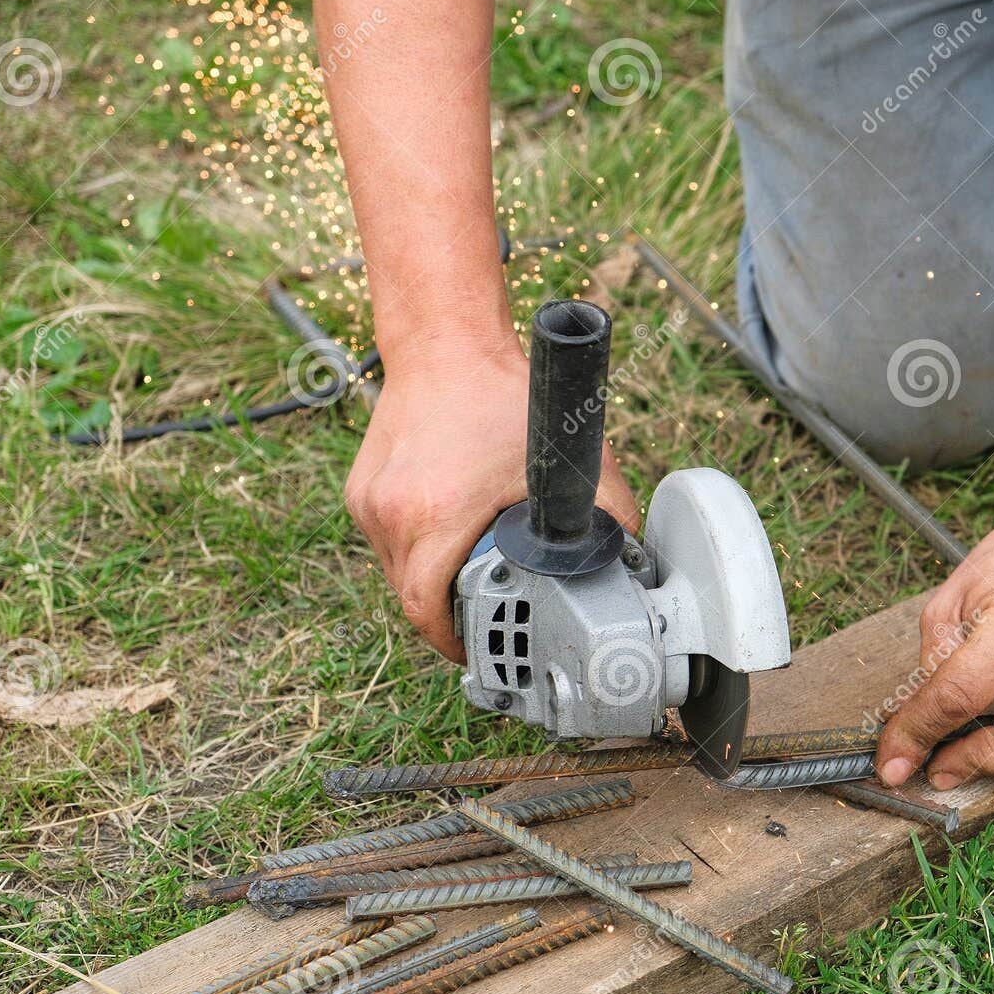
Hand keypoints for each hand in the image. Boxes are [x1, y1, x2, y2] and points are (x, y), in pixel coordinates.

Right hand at [344, 329, 638, 661]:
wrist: (445, 342)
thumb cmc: (501, 395)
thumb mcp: (571, 455)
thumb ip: (610, 511)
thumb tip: (631, 555)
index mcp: (433, 515)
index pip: (427, 611)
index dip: (455, 642)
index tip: (481, 650)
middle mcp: (389, 513)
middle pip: (412, 596)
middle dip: (449, 615)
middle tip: (488, 618)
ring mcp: (368, 500)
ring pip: (396, 570)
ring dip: (432, 582)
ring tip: (470, 579)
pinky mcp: (361, 488)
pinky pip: (388, 541)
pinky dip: (417, 550)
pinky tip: (448, 539)